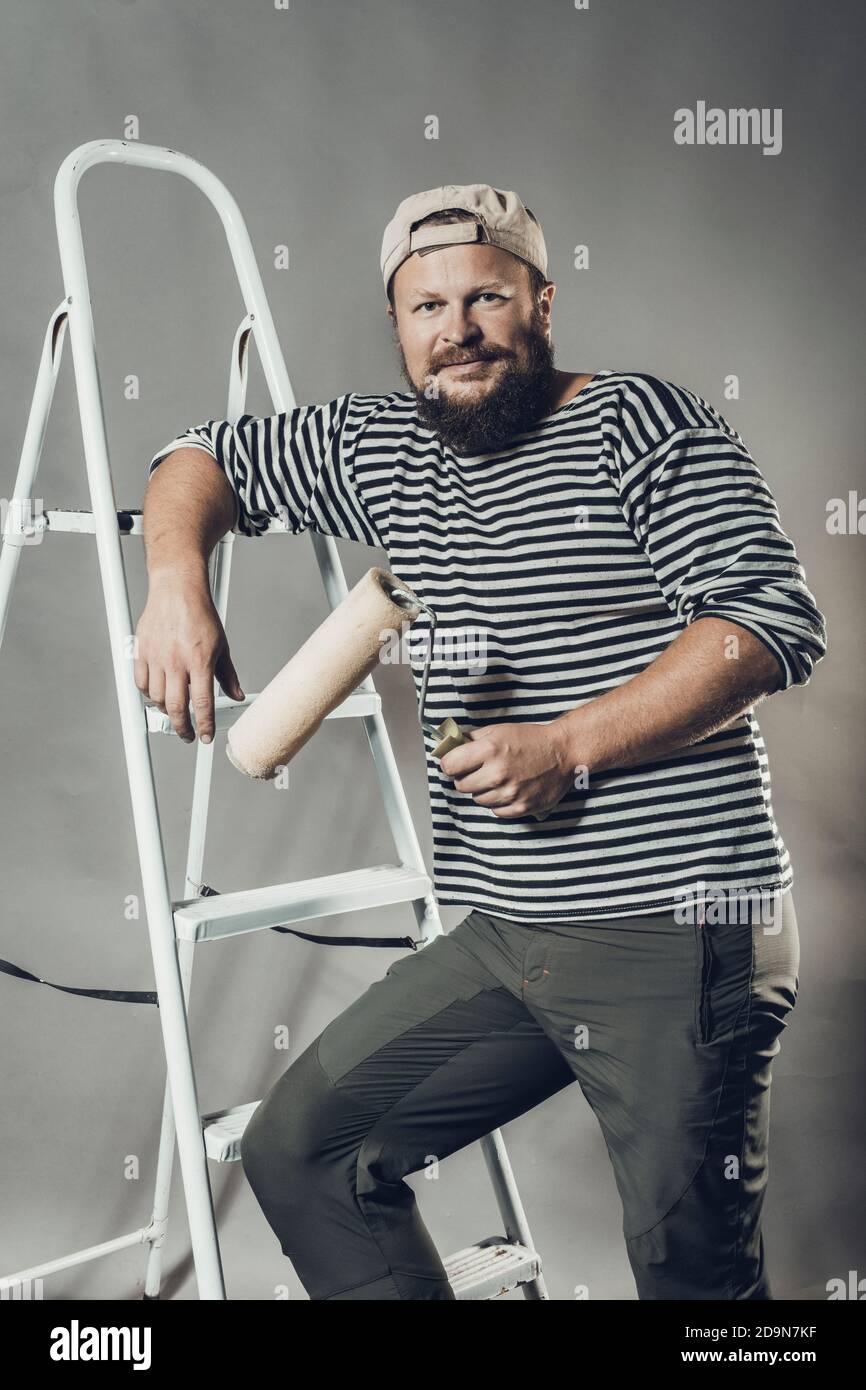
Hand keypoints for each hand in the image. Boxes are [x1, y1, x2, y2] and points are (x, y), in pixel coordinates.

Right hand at [133, 575, 243, 742]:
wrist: (176, 589)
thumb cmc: (199, 614)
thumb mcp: (222, 646)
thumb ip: (228, 675)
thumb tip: (236, 695)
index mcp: (199, 661)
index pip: (202, 703)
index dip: (205, 725)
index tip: (206, 736)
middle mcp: (176, 661)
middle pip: (176, 707)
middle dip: (183, 727)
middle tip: (188, 734)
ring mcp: (156, 657)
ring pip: (156, 698)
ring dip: (166, 711)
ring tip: (175, 712)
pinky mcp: (142, 651)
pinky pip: (140, 682)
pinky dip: (148, 694)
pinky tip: (156, 695)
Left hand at [439, 721, 574, 818]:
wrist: (563, 753)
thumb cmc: (532, 740)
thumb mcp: (499, 730)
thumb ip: (471, 739)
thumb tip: (449, 746)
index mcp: (490, 749)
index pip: (449, 765)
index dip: (450, 764)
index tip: (454, 763)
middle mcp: (498, 773)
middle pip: (461, 785)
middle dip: (466, 777)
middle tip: (479, 770)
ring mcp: (510, 793)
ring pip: (477, 799)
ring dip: (483, 790)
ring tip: (498, 778)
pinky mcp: (521, 807)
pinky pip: (495, 811)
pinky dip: (498, 802)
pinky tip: (508, 789)